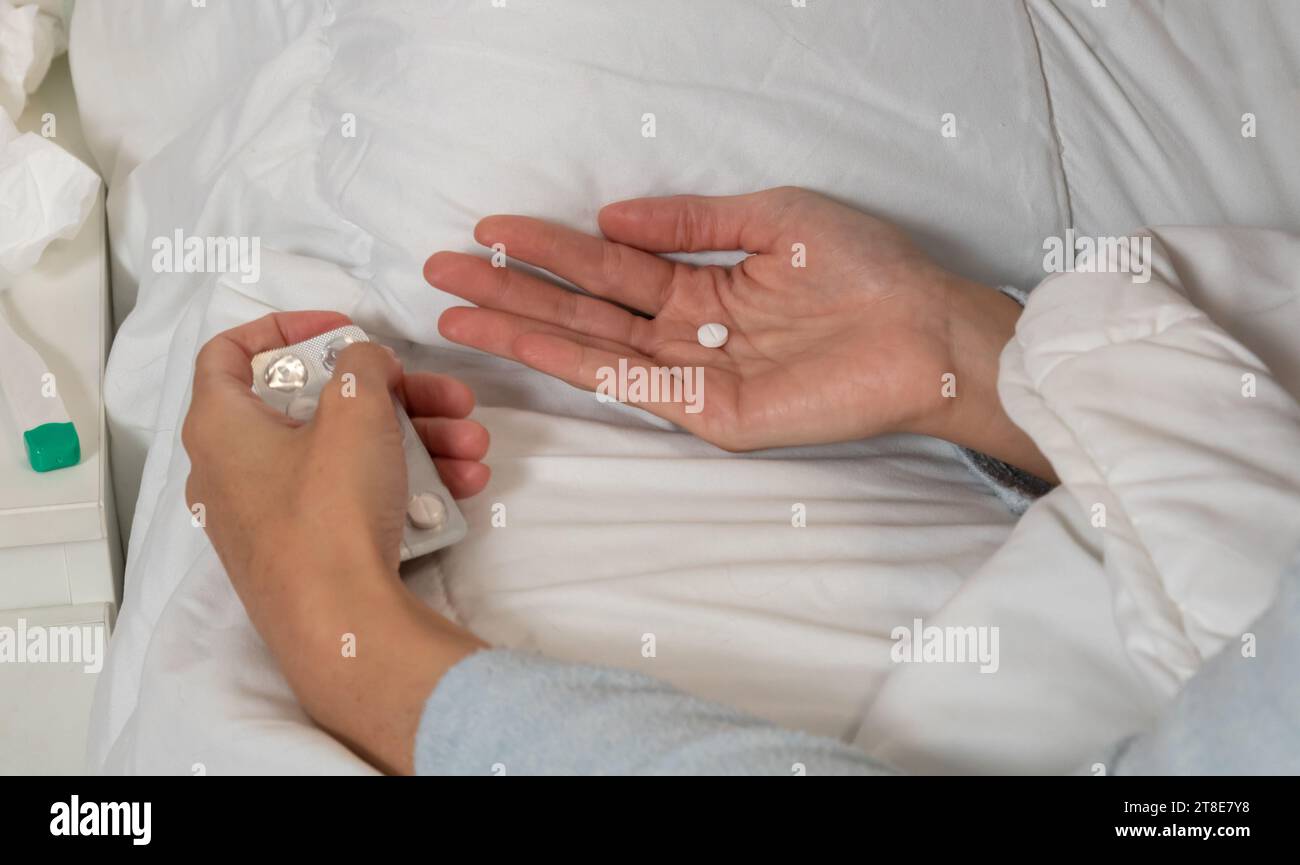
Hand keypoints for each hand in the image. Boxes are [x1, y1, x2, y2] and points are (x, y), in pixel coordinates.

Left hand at [182, 311, 489, 772]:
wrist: (344, 626)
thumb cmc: (330, 510)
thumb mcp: (355, 412)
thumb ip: (362, 364)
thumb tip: (364, 363)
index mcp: (222, 425)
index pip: (230, 352)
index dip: (285, 328)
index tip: (343, 329)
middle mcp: (234, 469)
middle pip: (319, 407)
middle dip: (397, 397)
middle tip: (447, 397)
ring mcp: (270, 516)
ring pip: (348, 455)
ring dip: (418, 441)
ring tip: (473, 448)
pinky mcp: (305, 553)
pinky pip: (352, 500)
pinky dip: (401, 484)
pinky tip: (461, 487)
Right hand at [427, 186, 1052, 479]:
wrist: (924, 329)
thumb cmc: (863, 269)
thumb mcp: (772, 218)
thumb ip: (690, 221)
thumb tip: (611, 214)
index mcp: (702, 283)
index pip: (609, 263)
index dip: (548, 246)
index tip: (489, 230)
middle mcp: (687, 329)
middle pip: (583, 306)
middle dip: (512, 290)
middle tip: (441, 270)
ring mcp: (692, 373)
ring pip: (592, 346)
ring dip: (522, 328)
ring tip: (457, 311)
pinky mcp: (708, 411)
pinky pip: (631, 382)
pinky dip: (575, 361)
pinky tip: (524, 340)